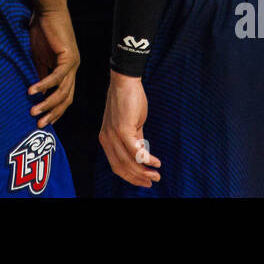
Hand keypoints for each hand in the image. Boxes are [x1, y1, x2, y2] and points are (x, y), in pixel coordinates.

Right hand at [27, 9, 77, 126]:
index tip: (42, 121)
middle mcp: (72, 69)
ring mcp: (72, 64)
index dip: (54, 111)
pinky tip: (32, 91)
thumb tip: (36, 93)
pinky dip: (44, 85)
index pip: (64, 98)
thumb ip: (40, 74)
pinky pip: (56, 76)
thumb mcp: (39, 58)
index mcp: (66, 71)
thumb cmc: (42, 32)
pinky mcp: (68, 56)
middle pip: (65, 99)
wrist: (48, 11)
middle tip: (39, 124)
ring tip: (33, 112)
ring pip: (62, 91)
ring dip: (47, 103)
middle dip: (52, 114)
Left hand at [100, 71, 161, 186]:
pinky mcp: (123, 129)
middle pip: (121, 168)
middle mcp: (107, 139)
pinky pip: (135, 151)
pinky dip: (146, 159)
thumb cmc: (129, 101)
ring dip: (144, 171)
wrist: (125, 81)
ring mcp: (113, 135)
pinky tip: (156, 162)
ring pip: (128, 162)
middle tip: (152, 181)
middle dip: (138, 178)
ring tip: (157, 174)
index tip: (144, 182)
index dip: (131, 177)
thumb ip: (135, 140)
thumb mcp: (131, 125)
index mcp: (106, 139)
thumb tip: (143, 156)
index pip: (116, 166)